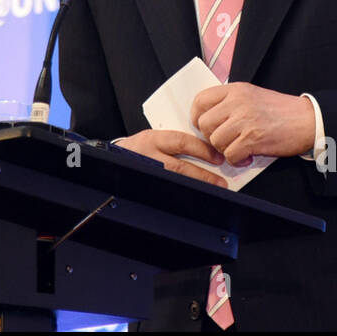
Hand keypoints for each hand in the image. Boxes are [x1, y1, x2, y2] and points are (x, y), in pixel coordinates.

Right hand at [113, 129, 227, 187]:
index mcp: (153, 139)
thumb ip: (175, 141)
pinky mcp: (148, 187)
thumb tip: (205, 147)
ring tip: (212, 191)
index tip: (218, 157)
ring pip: (175, 182)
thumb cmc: (138, 147)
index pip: (181, 141)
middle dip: (203, 175)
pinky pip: (168, 191)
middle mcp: (149, 157)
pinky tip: (196, 197)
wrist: (115, 158)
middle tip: (221, 181)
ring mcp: (148, 173)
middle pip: (179, 167)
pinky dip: (185, 195)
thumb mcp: (155, 138)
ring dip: (196, 187)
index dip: (202, 150)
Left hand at [191, 83, 314, 165]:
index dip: (196, 116)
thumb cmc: (282, 111)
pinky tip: (247, 157)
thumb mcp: (253, 96)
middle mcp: (237, 102)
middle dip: (211, 137)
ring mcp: (245, 120)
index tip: (202, 125)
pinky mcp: (253, 138)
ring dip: (225, 149)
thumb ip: (231, 103)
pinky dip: (237, 160)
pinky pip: (230, 154)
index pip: (201, 100)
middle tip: (225, 141)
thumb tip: (211, 119)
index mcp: (236, 90)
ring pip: (215, 140)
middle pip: (205, 123)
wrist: (309, 120)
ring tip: (239, 149)